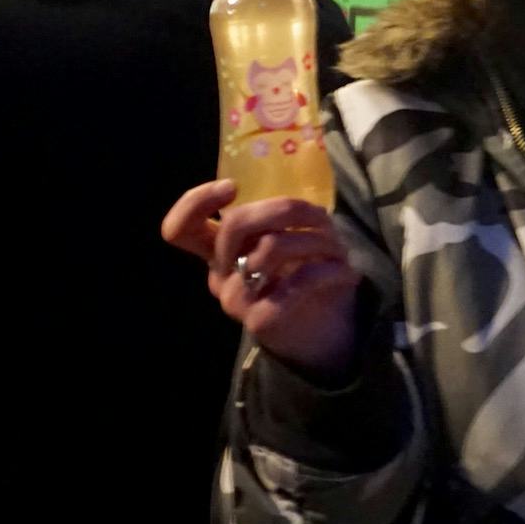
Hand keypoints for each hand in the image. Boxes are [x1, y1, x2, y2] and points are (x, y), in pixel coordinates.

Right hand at [163, 180, 362, 374]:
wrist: (324, 336)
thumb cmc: (304, 278)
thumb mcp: (287, 240)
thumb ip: (275, 218)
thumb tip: (287, 200)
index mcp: (219, 252)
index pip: (179, 229)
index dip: (196, 202)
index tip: (232, 187)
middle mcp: (220, 275)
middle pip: (233, 226)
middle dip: (281, 209)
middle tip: (317, 216)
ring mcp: (236, 300)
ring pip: (270, 248)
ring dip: (317, 239)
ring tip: (338, 248)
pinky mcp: (260, 321)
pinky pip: (295, 284)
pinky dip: (327, 271)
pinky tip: (345, 272)